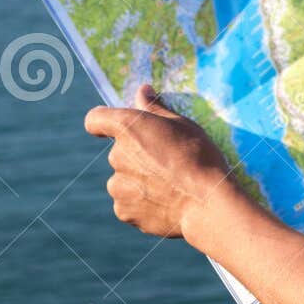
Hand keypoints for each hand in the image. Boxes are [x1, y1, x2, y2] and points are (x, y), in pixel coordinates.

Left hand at [84, 84, 232, 238]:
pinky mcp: (124, 211)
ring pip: (123, 180)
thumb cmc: (199, 157)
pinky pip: (128, 203)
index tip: (115, 128)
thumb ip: (155, 108)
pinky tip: (165, 203)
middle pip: (118, 152)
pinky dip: (141, 203)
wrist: (208, 203)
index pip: (95, 119)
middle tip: (166, 164)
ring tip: (168, 188)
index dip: (103, 122)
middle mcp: (116, 155)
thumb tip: (142, 91)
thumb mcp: (182, 124)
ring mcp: (118, 185)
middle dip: (136, 156)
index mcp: (127, 127)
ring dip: (138, 181)